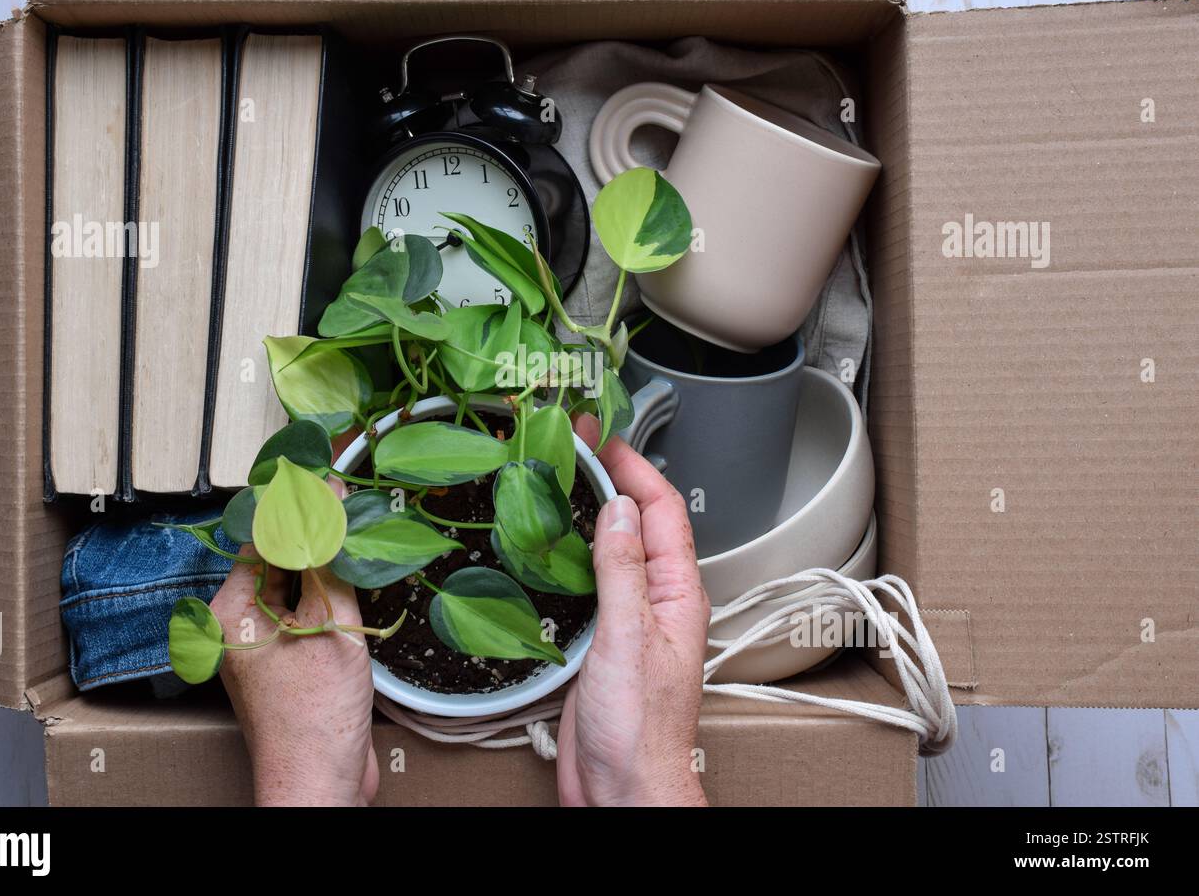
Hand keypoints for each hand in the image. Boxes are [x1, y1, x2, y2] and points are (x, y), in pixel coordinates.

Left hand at [210, 479, 377, 806]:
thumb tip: (328, 496)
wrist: (321, 782)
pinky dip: (331, 596)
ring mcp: (261, 645)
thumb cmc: (314, 715)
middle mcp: (237, 624)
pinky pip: (306, 614)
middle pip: (279, 558)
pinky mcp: (286, 662)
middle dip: (317, 533)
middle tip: (356, 504)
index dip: (300, 503)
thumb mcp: (328, 620)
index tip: (331, 474)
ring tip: (364, 538)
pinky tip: (361, 581)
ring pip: (296, 586)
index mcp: (229, 609)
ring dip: (328, 564)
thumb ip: (328, 555)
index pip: (264, 535)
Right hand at [557, 414, 710, 805]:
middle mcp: (658, 600)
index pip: (662, 508)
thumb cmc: (642, 732)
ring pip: (612, 547)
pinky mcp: (602, 638)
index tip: (600, 434)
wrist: (624, 790)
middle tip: (573, 444)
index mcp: (678, 593)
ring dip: (587, 510)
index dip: (633, 465)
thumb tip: (618, 510)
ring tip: (556, 478)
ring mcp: (629, 617)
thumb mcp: (630, 639)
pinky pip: (589, 580)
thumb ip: (624, 571)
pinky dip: (569, 551)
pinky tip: (546, 545)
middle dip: (609, 477)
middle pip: (637, 520)